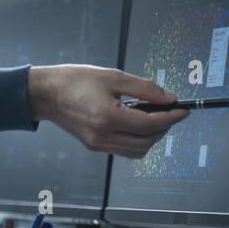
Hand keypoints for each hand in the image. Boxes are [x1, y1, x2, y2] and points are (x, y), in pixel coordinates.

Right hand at [27, 64, 188, 156]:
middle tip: (170, 111)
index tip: (182, 109)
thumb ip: (144, 89)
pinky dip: (138, 141)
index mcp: (108, 117)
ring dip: (152, 137)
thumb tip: (168, 98)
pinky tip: (138, 124)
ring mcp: (98, 144)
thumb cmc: (74, 81)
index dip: (171, 117)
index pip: (150, 124)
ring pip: (138, 150)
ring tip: (155, 117)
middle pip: (147, 141)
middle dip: (164, 127)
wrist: (46, 94)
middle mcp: (103, 136)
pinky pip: (125, 150)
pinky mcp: (95, 145)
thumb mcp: (113, 77)